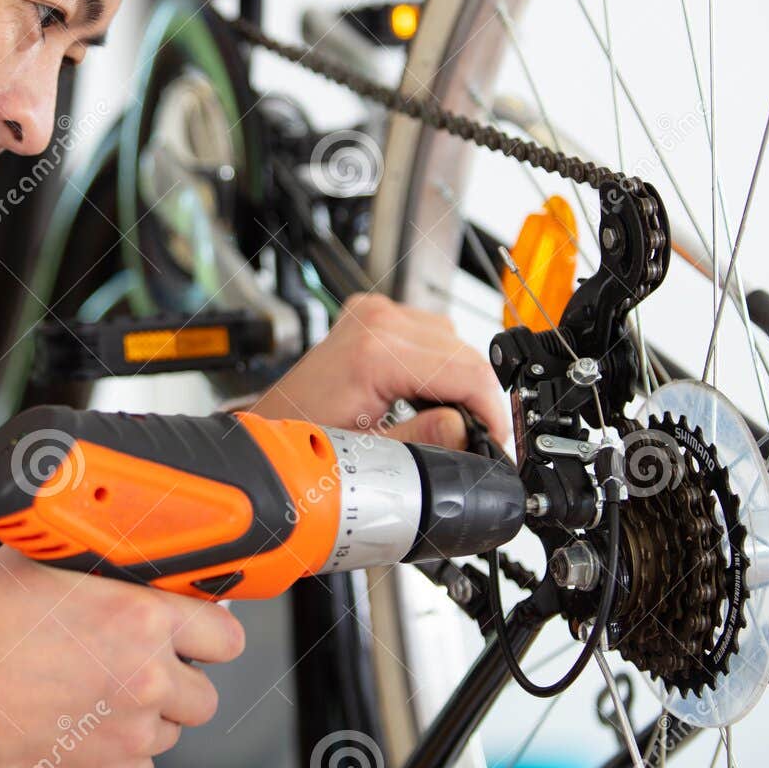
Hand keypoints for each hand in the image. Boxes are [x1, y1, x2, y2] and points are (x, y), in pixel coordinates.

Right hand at [0, 548, 244, 767]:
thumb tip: (113, 544)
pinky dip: (114, 754)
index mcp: (141, 619)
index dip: (208, 633)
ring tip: (92, 698)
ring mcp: (127, 735)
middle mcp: (145, 680)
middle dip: (175, 681)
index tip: (193, 634)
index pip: (226, 634)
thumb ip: (92, 557)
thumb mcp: (37, 563)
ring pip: (168, 732)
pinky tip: (76, 730)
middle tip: (135, 668)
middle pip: (203, 693)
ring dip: (143, 717)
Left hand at [249, 292, 508, 448]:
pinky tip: (427, 393)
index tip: (497, 441)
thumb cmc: (302, 438)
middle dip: (477, 396)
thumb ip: (422, 444)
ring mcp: (374, 313)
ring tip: (449, 417)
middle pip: (463, 352)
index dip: (490, 410)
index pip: (464, 370)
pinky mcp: (373, 315)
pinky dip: (439, 362)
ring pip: (451, 339)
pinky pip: (429, 333)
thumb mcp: (366, 454)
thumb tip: (466, 430)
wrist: (271, 422)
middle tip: (480, 438)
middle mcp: (377, 320)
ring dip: (459, 377)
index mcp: (376, 351)